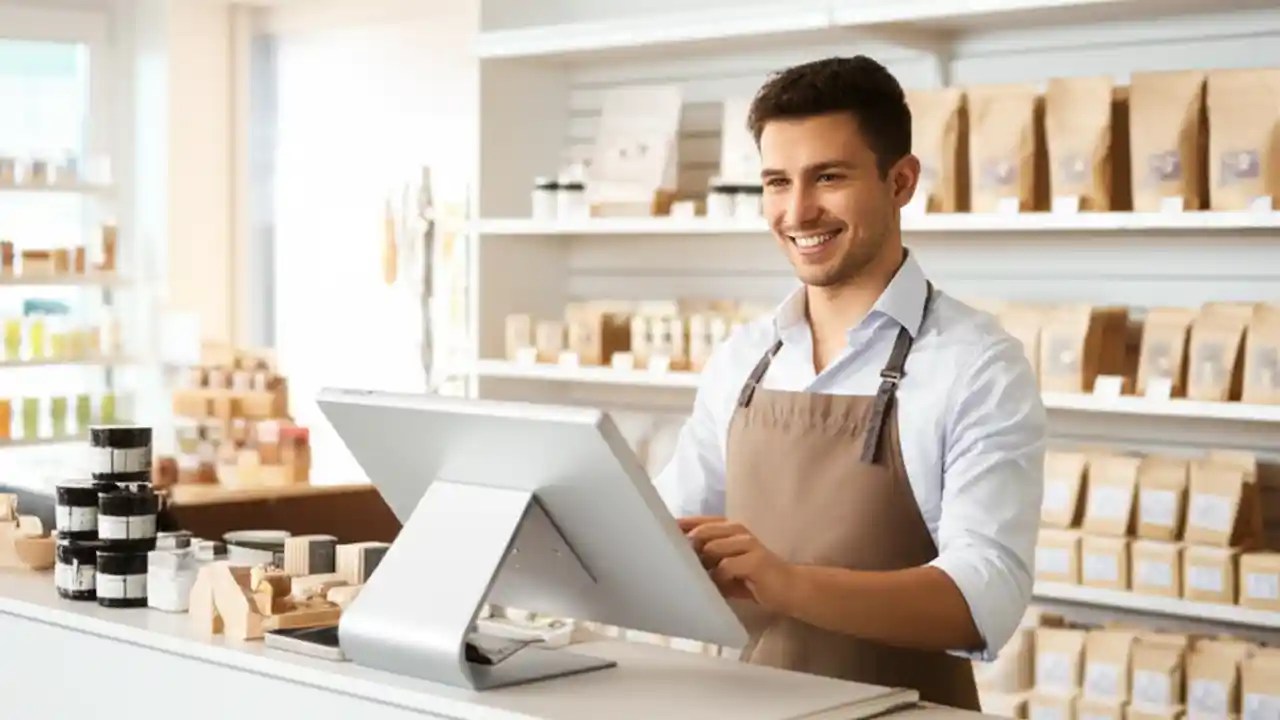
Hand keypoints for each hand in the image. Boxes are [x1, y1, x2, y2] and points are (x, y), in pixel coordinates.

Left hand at [678, 516, 797, 612]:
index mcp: (728, 528)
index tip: (658, 533)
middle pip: (701, 532)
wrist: (788, 589)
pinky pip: (725, 566)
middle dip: (688, 548)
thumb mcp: (725, 567)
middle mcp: (737, 530)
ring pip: (711, 547)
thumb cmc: (752, 579)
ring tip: (703, 579)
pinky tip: (721, 587)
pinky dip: (718, 578)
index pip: (698, 522)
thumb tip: (675, 560)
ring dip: (703, 566)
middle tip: (677, 564)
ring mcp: (747, 543)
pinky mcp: (755, 560)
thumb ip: (706, 560)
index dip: (680, 527)